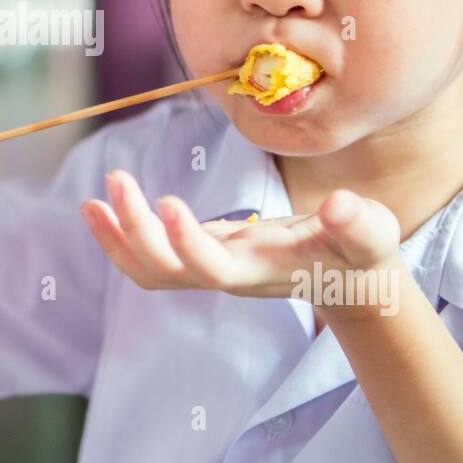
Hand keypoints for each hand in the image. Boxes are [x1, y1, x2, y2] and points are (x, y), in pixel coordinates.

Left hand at [81, 169, 403, 310]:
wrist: (353, 282)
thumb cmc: (362, 253)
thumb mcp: (371, 233)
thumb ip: (358, 223)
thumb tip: (342, 206)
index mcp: (262, 271)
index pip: (214, 268)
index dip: (188, 243)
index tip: (169, 203)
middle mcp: (229, 276)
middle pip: (167, 270)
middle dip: (136, 230)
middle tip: (116, 179)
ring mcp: (213, 268)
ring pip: (151, 271)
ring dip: (117, 239)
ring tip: (90, 202)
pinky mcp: (206, 253)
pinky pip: (152, 256)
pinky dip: (123, 235)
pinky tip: (101, 206)